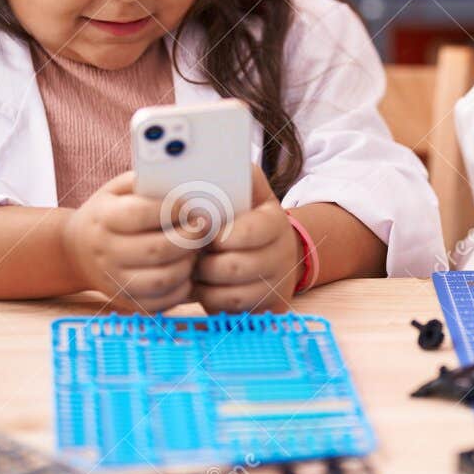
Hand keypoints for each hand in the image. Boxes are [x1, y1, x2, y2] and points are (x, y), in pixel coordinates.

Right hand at [63, 172, 201, 312]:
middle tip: (203, 227)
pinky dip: (182, 287)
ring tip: (197, 249)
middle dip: (189, 237)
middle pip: (156, 250)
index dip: (171, 209)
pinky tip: (187, 270)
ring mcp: (115, 281)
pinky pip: (163, 302)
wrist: (77, 251)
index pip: (139, 214)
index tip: (189, 205)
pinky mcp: (127, 302)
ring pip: (162, 279)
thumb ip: (146, 183)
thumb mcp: (117, 189)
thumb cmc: (108, 213)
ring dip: (189, 263)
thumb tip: (183, 180)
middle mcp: (106, 252)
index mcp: (103, 218)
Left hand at [192, 165, 303, 313]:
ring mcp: (275, 286)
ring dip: (203, 282)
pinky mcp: (265, 310)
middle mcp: (281, 256)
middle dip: (204, 262)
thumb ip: (235, 175)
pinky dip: (209, 300)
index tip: (206, 233)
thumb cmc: (247, 217)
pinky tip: (205, 286)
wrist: (276, 253)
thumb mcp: (249, 190)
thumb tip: (211, 162)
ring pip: (227, 294)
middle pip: (233, 267)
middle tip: (192, 254)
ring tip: (195, 268)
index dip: (222, 235)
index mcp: (275, 221)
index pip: (251, 231)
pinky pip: (228, 312)